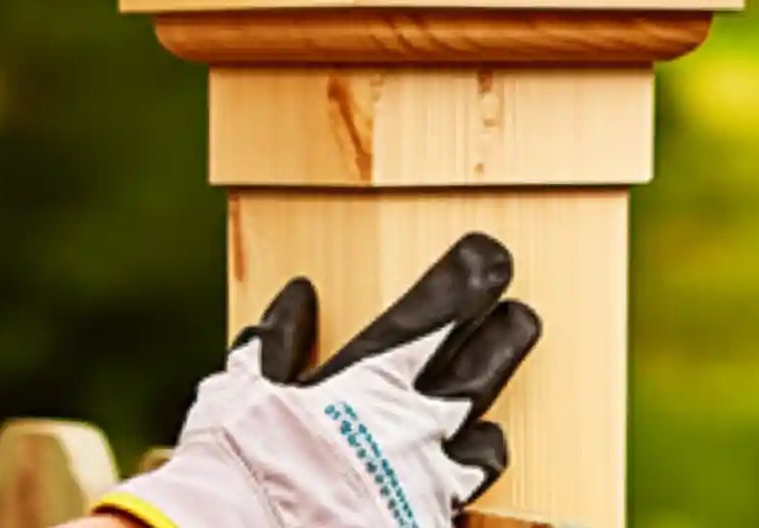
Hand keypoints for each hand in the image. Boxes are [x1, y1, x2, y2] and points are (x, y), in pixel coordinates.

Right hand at [94, 233, 540, 527]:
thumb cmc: (236, 469)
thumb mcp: (240, 392)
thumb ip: (273, 344)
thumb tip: (296, 299)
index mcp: (370, 384)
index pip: (435, 316)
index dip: (467, 283)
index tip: (490, 257)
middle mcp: (411, 430)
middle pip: (481, 373)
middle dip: (506, 340)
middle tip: (522, 318)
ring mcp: (424, 486)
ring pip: (485, 449)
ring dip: (487, 432)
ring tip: (486, 425)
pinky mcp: (424, 526)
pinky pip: (459, 508)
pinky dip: (451, 496)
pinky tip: (443, 493)